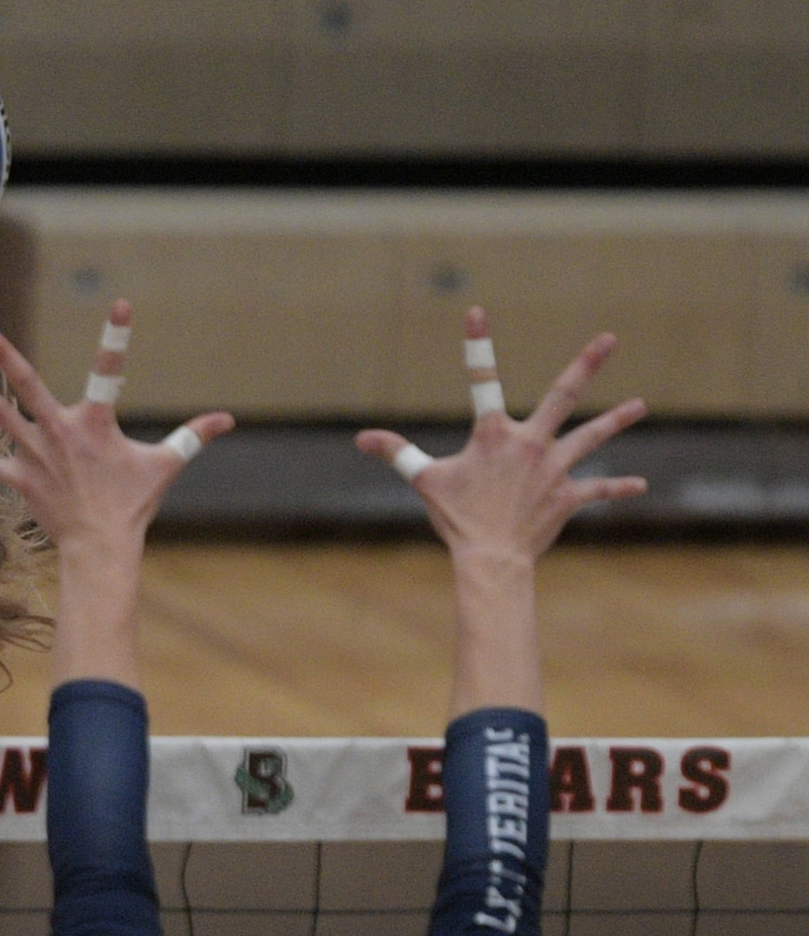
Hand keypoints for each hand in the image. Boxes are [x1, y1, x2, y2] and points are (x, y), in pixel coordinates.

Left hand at [0, 301, 232, 554]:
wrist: (101, 544)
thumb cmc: (132, 504)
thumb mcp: (164, 466)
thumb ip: (192, 437)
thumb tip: (228, 419)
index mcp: (94, 423)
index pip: (109, 370)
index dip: (116, 336)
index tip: (120, 304)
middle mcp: (59, 431)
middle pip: (26, 384)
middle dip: (3, 354)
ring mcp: (35, 453)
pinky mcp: (20, 477)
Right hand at [356, 306, 647, 566]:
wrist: (492, 558)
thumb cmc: (457, 518)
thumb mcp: (424, 480)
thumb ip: (397, 453)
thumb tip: (361, 438)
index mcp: (494, 434)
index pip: (481, 379)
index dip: (476, 344)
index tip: (476, 312)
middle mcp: (530, 443)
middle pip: (562, 396)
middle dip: (586, 365)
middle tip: (609, 339)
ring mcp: (554, 468)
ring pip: (591, 436)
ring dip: (617, 420)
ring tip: (639, 405)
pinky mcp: (569, 495)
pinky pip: (598, 489)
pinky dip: (619, 487)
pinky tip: (641, 484)